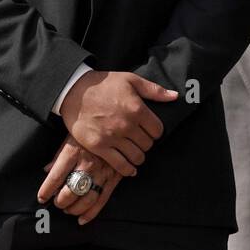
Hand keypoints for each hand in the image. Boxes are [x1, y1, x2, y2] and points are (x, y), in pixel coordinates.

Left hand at [37, 135, 122, 225]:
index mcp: (73, 152)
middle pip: (70, 192)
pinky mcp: (114, 177)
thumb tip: (46, 170)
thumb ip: (58, 155)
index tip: (41, 198)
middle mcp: (88, 163)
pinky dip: (91, 213)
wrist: (117, 122)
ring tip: (68, 209)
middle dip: (60, 202)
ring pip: (86, 199)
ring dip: (74, 209)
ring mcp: (102, 171)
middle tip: (58, 202)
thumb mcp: (70, 136)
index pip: (55, 177)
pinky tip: (82, 219)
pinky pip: (102, 199)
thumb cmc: (90, 129)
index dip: (46, 191)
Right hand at [58, 70, 176, 175]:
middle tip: (141, 140)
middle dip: (147, 143)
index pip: (158, 130)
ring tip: (135, 151)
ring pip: (137, 156)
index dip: (156, 131)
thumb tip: (175, 97)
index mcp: (137, 109)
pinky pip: (119, 165)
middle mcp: (127, 125)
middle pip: (148, 144)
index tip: (150, 130)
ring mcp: (112, 137)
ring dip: (139, 155)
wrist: (74, 91)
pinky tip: (131, 168)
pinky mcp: (99, 146)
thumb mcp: (131, 80)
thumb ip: (155, 90)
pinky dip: (128, 169)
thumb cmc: (104, 84)